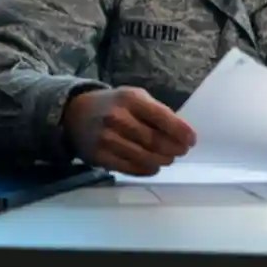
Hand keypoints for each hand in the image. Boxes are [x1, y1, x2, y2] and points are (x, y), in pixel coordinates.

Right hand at [61, 87, 196, 175]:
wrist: (75, 113)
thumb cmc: (113, 104)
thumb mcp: (134, 97)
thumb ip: (156, 112)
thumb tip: (182, 133)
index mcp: (130, 99)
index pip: (163, 118)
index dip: (181, 131)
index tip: (192, 140)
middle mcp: (118, 118)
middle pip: (155, 141)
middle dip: (174, 148)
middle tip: (181, 151)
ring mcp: (107, 139)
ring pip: (144, 157)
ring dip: (162, 160)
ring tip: (168, 158)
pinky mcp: (100, 157)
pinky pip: (130, 168)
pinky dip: (146, 170)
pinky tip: (153, 167)